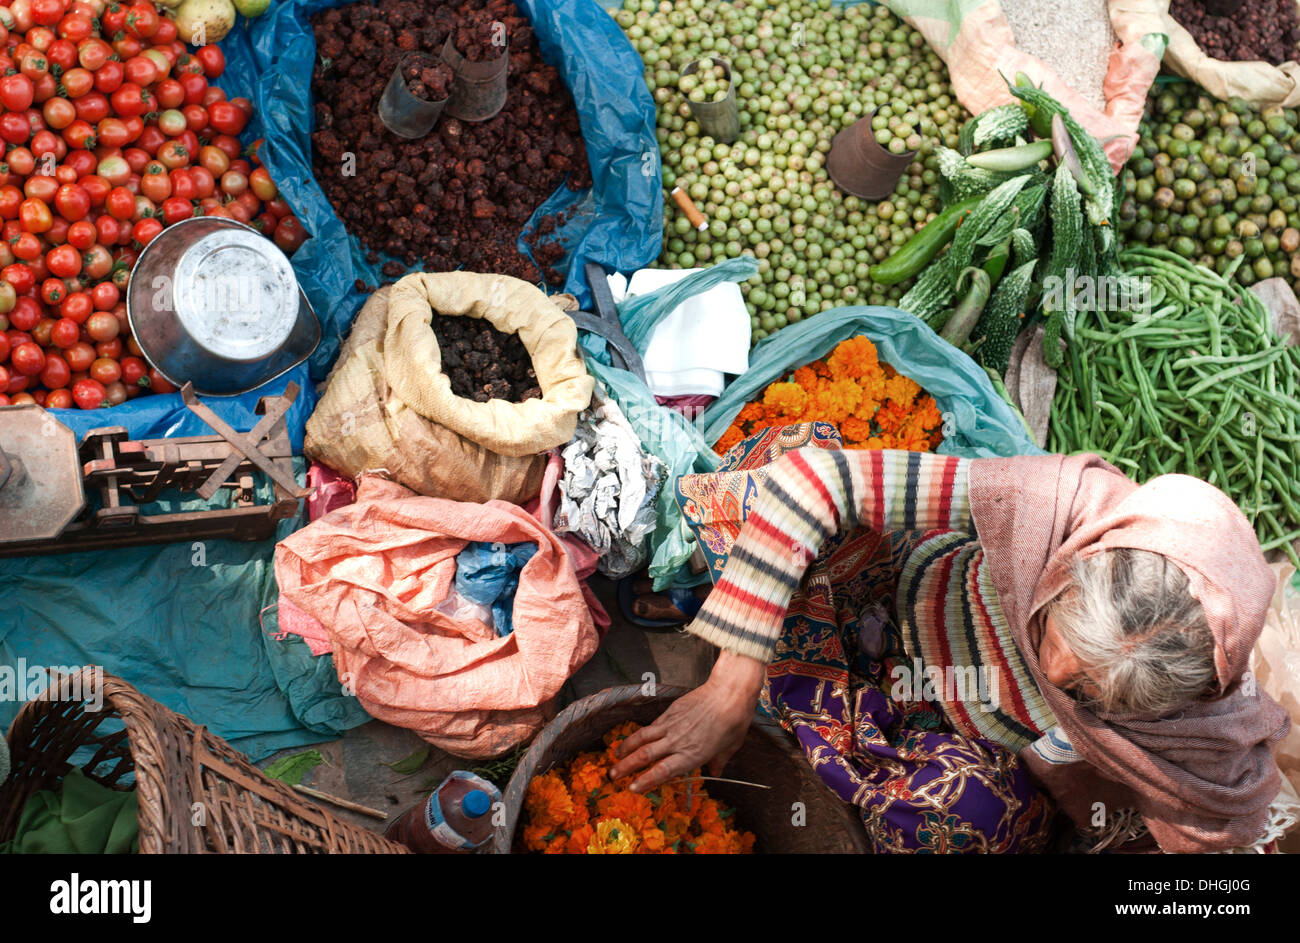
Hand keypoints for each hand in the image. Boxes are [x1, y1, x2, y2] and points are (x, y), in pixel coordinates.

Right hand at [609, 651, 765, 792]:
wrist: (728, 693)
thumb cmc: (734, 722)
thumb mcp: (730, 747)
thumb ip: (718, 761)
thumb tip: (714, 772)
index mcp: (691, 755)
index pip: (662, 772)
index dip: (645, 781)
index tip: (633, 788)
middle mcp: (677, 742)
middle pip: (645, 756)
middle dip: (626, 767)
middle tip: (612, 775)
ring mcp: (671, 725)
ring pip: (642, 738)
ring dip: (626, 748)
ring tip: (615, 756)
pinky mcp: (670, 712)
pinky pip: (652, 725)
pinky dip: (640, 734)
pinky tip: (634, 739)